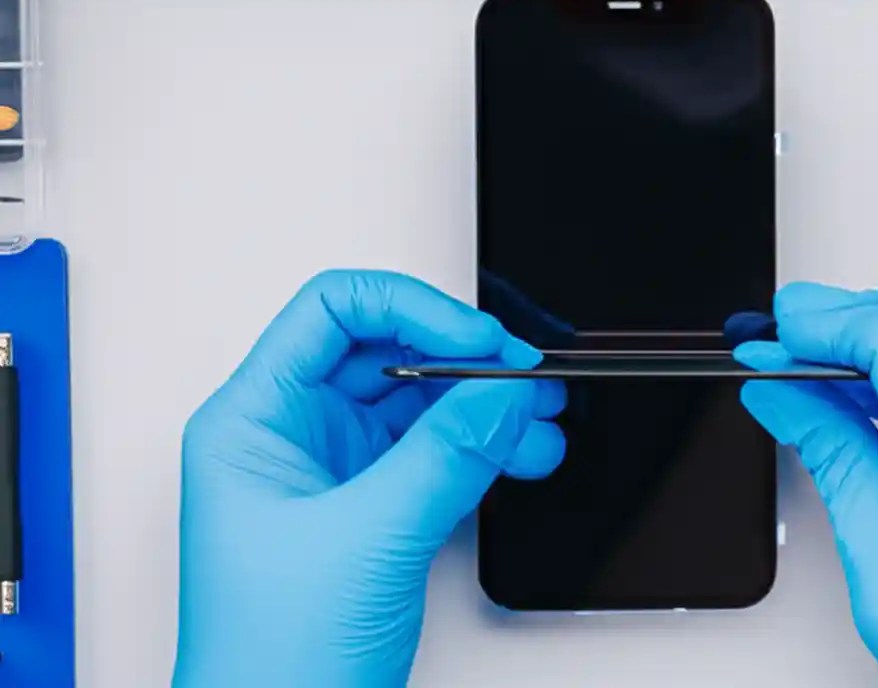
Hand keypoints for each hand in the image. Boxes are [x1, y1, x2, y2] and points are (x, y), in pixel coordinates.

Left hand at [172, 270, 565, 686]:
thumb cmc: (270, 658)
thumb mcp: (366, 539)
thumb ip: (445, 456)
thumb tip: (504, 390)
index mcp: (254, 420)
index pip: (331, 312)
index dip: (410, 309)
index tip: (476, 338)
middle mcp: (293, 435)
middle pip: (386, 351)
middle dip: (463, 357)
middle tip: (523, 373)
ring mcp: (337, 472)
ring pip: (421, 403)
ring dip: (485, 403)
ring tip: (538, 415)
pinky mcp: (376, 508)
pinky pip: (439, 452)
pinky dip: (486, 446)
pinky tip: (523, 451)